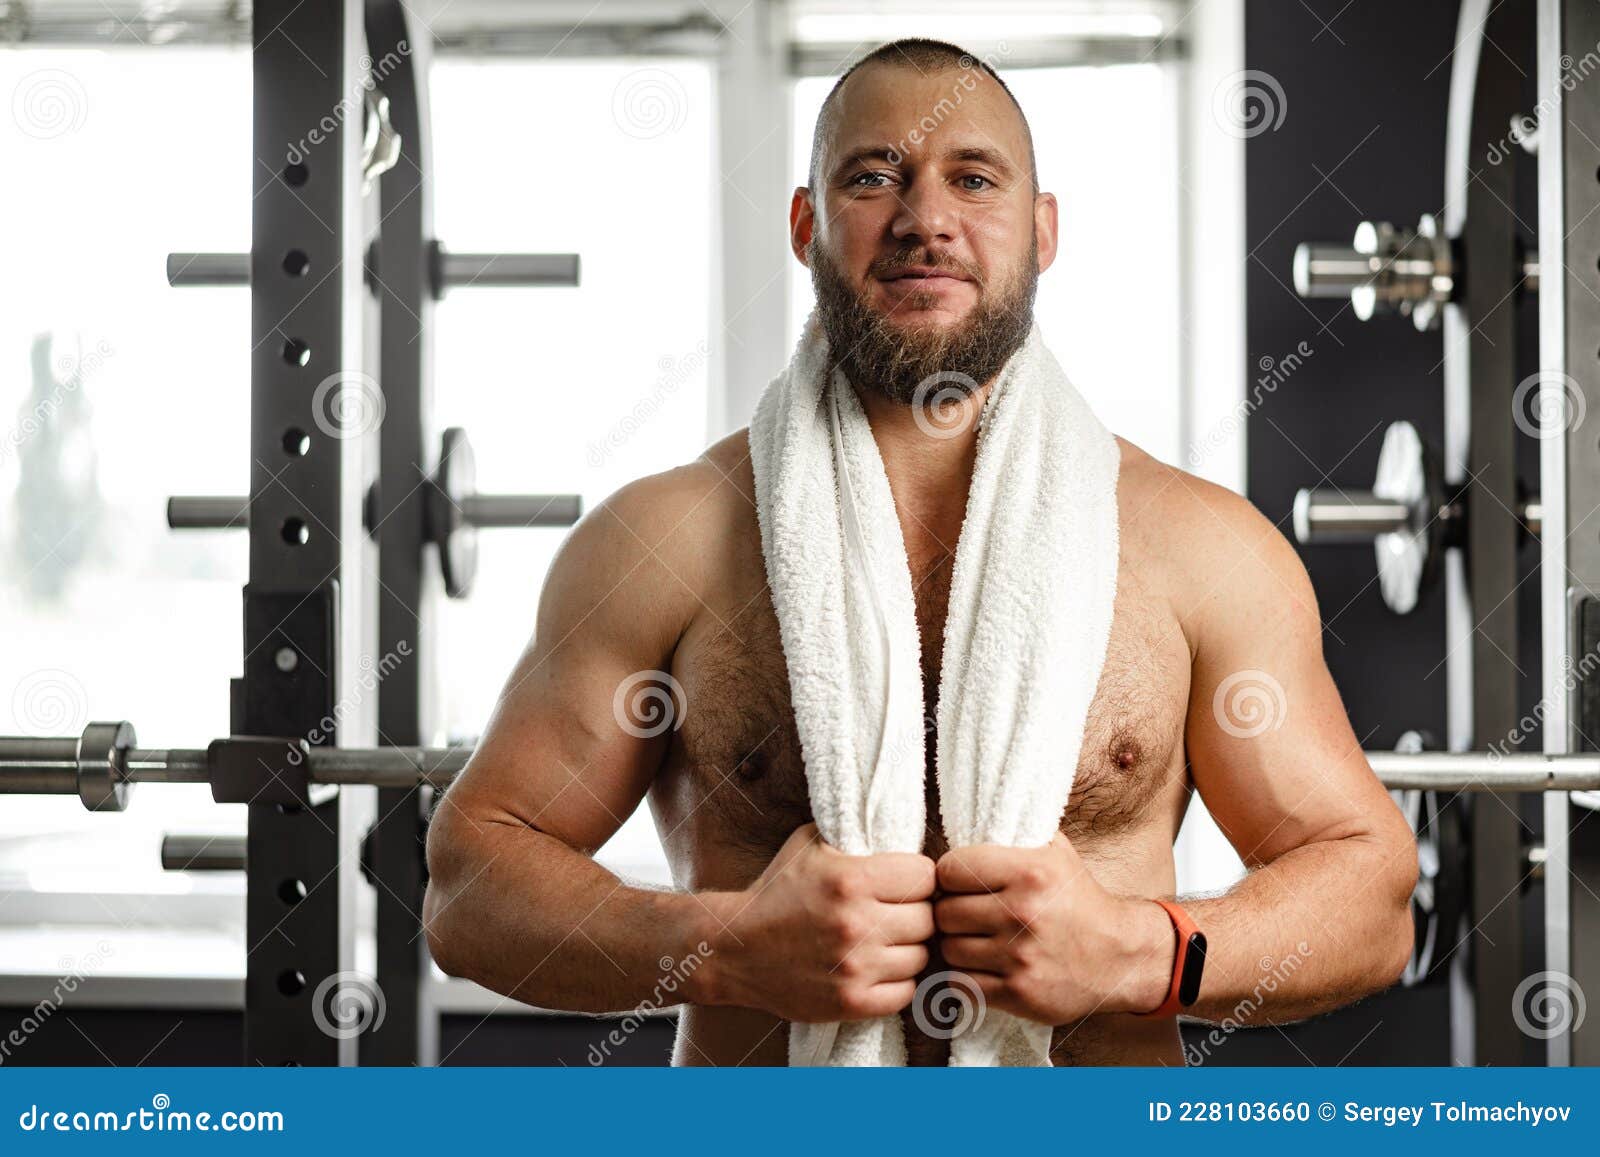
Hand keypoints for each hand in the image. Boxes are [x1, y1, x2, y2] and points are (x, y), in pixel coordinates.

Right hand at [704, 823, 935, 1022]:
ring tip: (885, 942)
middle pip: (928, 919)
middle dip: (915, 914)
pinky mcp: (851, 1002)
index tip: (904, 884)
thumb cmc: (777, 892)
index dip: (918, 879)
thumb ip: (856, 834)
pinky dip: (897, 982)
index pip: (925, 877)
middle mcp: (856, 924)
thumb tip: (900, 831)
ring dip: (907, 949)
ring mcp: (855, 967)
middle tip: (895, 914)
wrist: (735, 948)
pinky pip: (905, 992)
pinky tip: (878, 969)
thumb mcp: (810, 845)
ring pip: (921, 957)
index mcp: (851, 879)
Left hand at [933, 834, 1172, 1023]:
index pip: (950, 869)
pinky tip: (983, 967)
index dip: (949, 876)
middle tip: (966, 915)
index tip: (959, 883)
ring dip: (958, 946)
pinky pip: (962, 984)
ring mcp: (1020, 957)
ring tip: (975, 941)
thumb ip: (1016, 831)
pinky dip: (966, 977)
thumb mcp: (1056, 853)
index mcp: (1029, 872)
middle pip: (945, 912)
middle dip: (951, 913)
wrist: (1120, 957)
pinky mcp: (1019, 993)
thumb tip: (971, 815)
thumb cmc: (1080, 901)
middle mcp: (1023, 913)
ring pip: (950, 949)